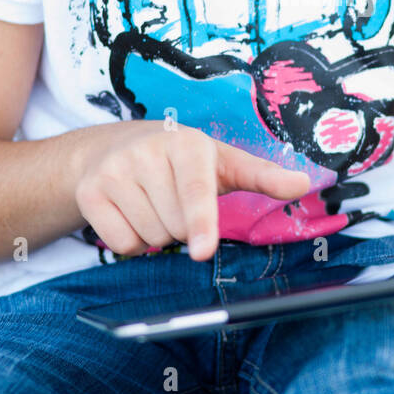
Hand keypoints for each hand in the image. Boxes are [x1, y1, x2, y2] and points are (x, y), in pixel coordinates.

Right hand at [75, 120, 309, 260]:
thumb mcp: (223, 162)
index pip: (197, 192)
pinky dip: (130, 242)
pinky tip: (130, 213)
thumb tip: (303, 184)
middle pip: (176, 227)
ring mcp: (114, 170)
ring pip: (149, 237)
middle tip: (175, 201)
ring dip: (157, 233)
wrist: (112, 146)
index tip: (202, 250)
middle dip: (182, 228)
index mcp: (187, 143)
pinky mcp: (90, 192)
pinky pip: (121, 244)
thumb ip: (262, 176)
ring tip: (152, 203)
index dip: (202, 223)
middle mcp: (146, 151)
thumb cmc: (183, 160)